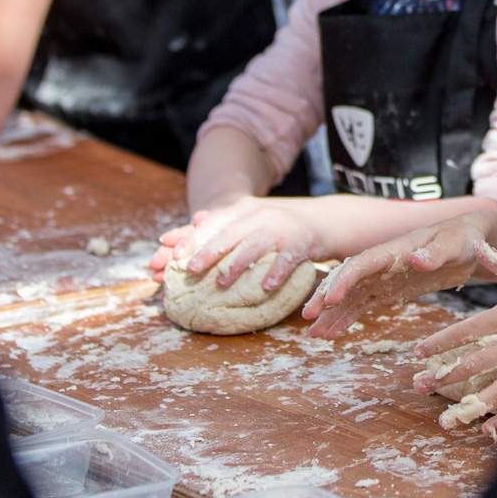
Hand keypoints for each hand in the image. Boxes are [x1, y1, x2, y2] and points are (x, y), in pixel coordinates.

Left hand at [150, 197, 320, 291]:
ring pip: (254, 246)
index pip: (213, 222)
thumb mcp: (249, 218)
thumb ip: (219, 224)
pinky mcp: (300, 243)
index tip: (174, 256)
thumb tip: (187, 224)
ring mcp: (281, 229)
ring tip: (221, 282)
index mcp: (244, 209)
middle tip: (190, 270)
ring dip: (237, 265)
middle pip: (229, 234)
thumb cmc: (278, 224)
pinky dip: (275, 273)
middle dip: (208, 252)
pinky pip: (286, 260)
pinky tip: (265, 288)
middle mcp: (260, 216)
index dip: (192, 238)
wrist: (323, 220)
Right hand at [303, 214, 496, 337]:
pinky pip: (363, 305)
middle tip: (308, 319)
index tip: (330, 299)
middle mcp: (383, 263)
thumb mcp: (454, 245)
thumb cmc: (463, 238)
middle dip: (326, 298)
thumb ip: (435, 253)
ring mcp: (384, 277)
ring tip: (314, 335)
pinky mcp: (389, 289)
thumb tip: (414, 258)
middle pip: (347, 280)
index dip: (344, 281)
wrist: (470, 241)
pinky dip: (347, 318)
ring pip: (351, 296)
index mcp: (394, 250)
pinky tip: (333, 334)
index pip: (361, 264)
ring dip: (332, 314)